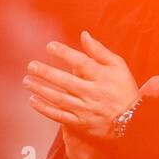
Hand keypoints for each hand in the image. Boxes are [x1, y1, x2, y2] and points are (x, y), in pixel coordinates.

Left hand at [23, 31, 158, 158]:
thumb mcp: (118, 66)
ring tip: (27, 81)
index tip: (49, 46)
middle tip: (31, 66)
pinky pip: (59, 116)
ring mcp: (86, 109)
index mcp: (103, 77)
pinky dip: (45, 109)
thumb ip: (99, 51)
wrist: (132, 120)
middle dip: (47, 73)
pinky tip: (32, 100)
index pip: (82, 63)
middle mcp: (93, 93)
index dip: (64, 54)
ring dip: (41, 90)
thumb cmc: (123, 88)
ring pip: (60, 99)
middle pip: (66, 82)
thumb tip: (83, 35)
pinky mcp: (80, 123)